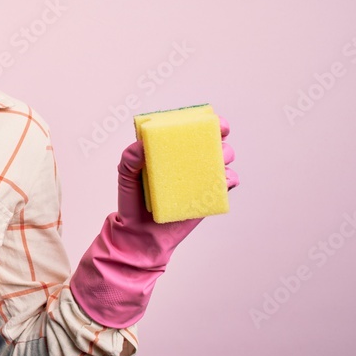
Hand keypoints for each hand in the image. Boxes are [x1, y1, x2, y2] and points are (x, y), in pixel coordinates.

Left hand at [69, 115, 238, 327]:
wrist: (140, 235)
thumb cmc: (132, 201)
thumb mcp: (125, 176)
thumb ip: (129, 159)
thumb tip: (141, 146)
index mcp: (170, 152)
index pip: (190, 132)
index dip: (205, 123)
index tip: (211, 120)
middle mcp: (188, 163)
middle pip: (212, 143)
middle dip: (219, 136)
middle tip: (218, 136)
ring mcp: (199, 180)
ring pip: (223, 162)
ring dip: (225, 156)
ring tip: (218, 159)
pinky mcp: (207, 198)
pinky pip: (226, 186)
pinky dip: (230, 179)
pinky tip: (223, 179)